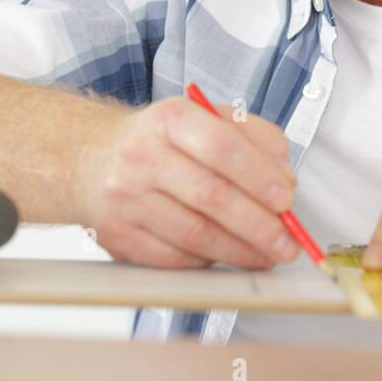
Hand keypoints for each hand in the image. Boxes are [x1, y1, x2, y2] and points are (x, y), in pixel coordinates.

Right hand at [76, 96, 300, 269]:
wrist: (94, 160)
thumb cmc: (162, 142)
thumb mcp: (207, 119)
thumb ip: (255, 139)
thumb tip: (284, 180)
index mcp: (171, 119)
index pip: (221, 147)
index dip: (260, 177)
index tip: (287, 200)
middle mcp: (142, 157)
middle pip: (211, 196)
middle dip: (258, 225)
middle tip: (286, 242)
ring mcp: (126, 199)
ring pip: (195, 235)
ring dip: (240, 251)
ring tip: (267, 255)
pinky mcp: (119, 237)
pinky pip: (175, 258)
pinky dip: (209, 261)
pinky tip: (227, 255)